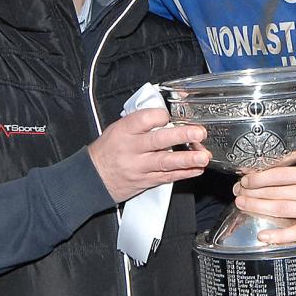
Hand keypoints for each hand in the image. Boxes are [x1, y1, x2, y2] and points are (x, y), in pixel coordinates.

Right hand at [88, 108, 210, 202]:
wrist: (93, 179)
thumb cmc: (108, 150)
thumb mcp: (117, 128)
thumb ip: (140, 121)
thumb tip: (164, 113)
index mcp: (124, 131)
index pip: (144, 119)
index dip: (160, 115)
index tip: (170, 115)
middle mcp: (132, 149)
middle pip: (158, 141)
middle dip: (181, 136)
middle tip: (198, 133)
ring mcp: (139, 167)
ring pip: (165, 162)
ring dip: (187, 159)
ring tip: (203, 156)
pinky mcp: (146, 181)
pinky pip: (167, 177)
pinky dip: (184, 173)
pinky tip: (197, 169)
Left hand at [233, 156, 295, 244]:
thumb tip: (272, 164)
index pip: (280, 175)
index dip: (259, 178)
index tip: (245, 178)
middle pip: (277, 193)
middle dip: (253, 193)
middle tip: (238, 192)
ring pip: (283, 210)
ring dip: (259, 208)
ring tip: (243, 205)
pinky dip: (279, 235)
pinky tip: (263, 234)